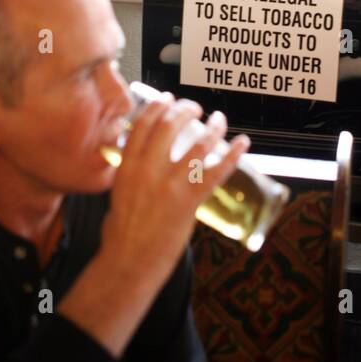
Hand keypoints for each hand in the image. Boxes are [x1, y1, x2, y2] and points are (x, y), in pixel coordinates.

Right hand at [100, 94, 249, 280]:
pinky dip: (233, 154)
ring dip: (213, 127)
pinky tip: (243, 143)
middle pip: (171, 125)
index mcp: (127, 166)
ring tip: (219, 120)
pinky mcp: (189, 201)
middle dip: (186, 110)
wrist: (128, 262)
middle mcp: (148, 170)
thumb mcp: (117, 193)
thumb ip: (129, 172)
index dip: (159, 106)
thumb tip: (140, 160)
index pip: (144, 124)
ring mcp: (170, 185)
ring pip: (198, 144)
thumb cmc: (120, 234)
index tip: (169, 99)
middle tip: (196, 108)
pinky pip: (217, 171)